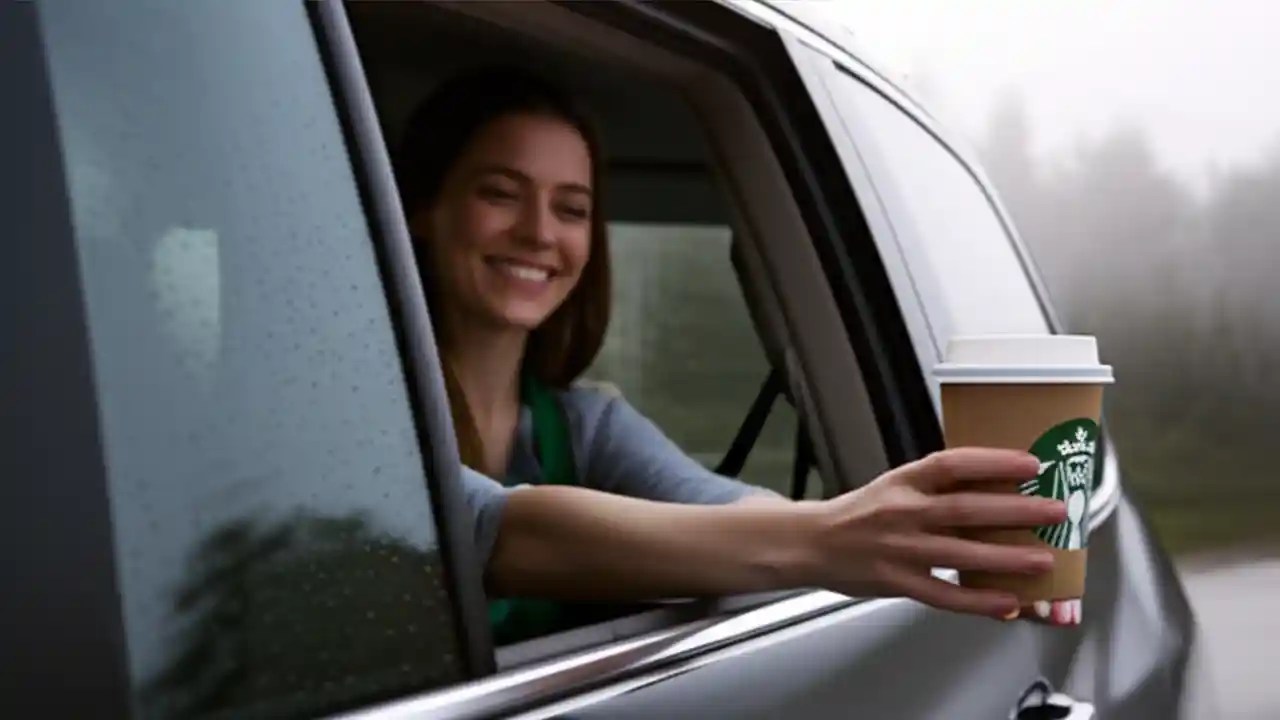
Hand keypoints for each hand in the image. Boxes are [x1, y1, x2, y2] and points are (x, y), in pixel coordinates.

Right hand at [800, 448, 1065, 618]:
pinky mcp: (897, 582)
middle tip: (1055, 511)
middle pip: (967, 510)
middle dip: (1016, 511)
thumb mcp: (894, 487)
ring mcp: (900, 549)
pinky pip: (945, 595)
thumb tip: (995, 488)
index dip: (994, 462)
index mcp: (903, 481)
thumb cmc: (859, 514)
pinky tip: (1008, 603)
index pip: (953, 464)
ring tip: (1044, 560)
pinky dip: (978, 601)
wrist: (811, 543)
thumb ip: (936, 489)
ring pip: (962, 554)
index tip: (1031, 464)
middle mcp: (903, 512)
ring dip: (1007, 558)